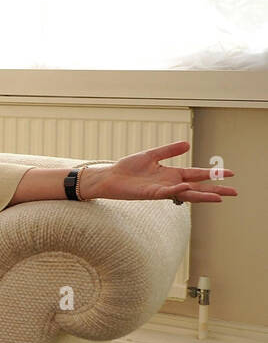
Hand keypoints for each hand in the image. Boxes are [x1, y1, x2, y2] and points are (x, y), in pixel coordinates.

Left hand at [81, 142, 236, 203]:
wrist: (109, 177)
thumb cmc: (128, 168)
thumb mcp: (151, 155)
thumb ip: (169, 150)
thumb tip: (188, 144)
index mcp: (171, 174)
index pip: (197, 174)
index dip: (213, 174)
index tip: (230, 173)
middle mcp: (169, 184)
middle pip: (197, 188)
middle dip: (215, 190)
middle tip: (234, 193)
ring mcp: (161, 190)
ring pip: (186, 194)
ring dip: (202, 196)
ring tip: (219, 198)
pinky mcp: (149, 194)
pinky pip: (166, 193)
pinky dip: (177, 190)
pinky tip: (187, 187)